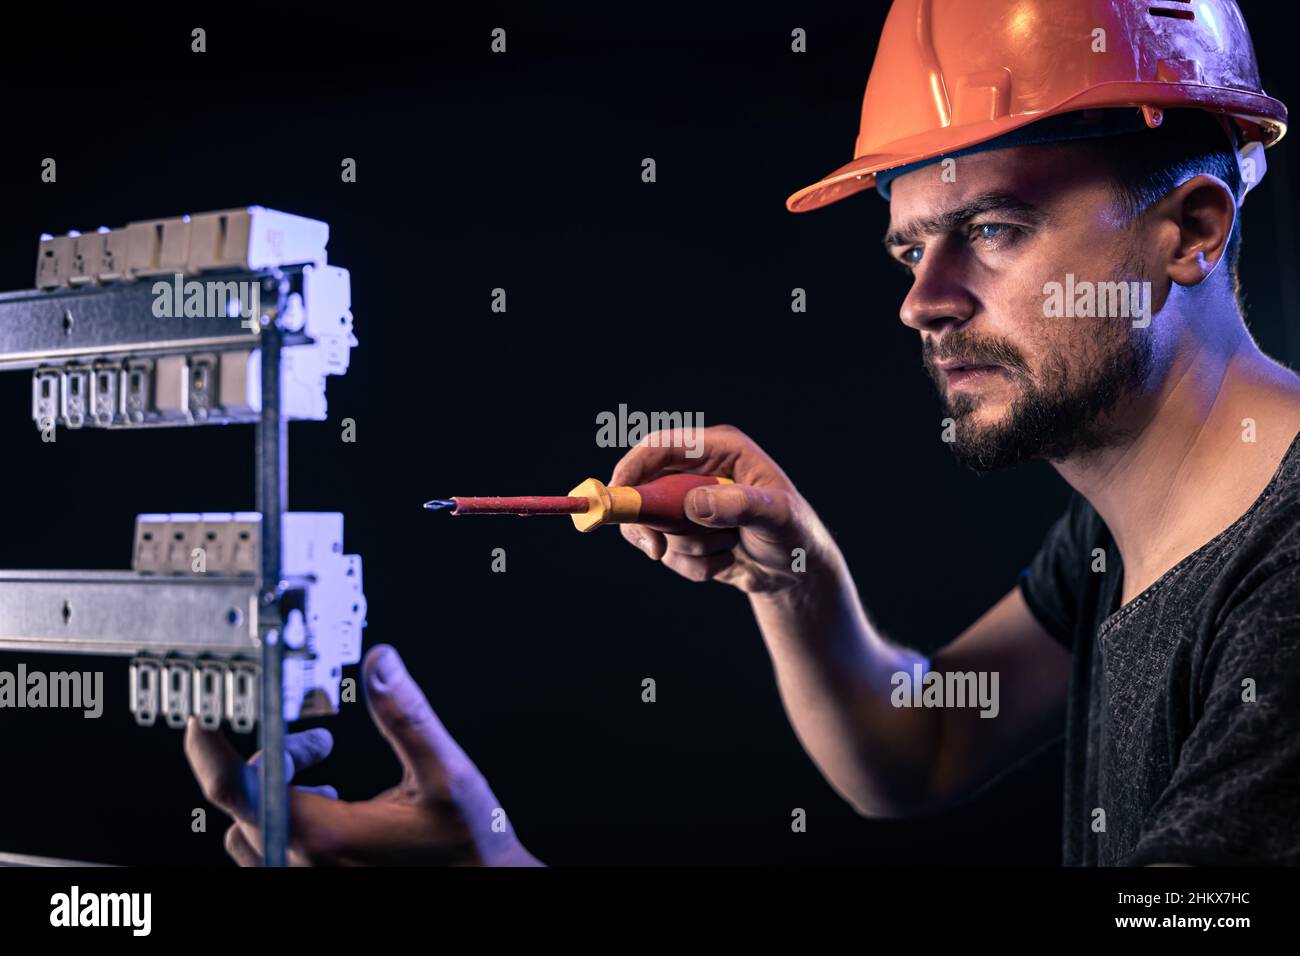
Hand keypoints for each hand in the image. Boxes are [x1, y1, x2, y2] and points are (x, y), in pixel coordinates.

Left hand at [184, 644, 541, 865]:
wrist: (487, 893)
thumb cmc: (469, 850)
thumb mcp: (447, 774)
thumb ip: (408, 716)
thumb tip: (381, 664)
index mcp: (324, 836)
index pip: (234, 789)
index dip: (207, 749)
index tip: (200, 718)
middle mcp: (303, 866)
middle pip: (245, 803)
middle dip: (274, 758)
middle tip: (318, 743)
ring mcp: (308, 882)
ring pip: (251, 833)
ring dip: (275, 793)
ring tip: (321, 774)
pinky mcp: (317, 887)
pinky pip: (269, 855)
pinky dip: (284, 820)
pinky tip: (329, 806)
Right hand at [609, 424, 841, 593]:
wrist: (797, 571)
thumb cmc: (796, 533)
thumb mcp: (778, 516)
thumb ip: (740, 506)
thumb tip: (694, 505)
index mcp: (720, 449)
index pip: (661, 446)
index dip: (633, 467)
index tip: (617, 496)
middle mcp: (697, 471)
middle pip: (643, 487)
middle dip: (650, 522)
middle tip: (657, 550)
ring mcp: (687, 502)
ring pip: (652, 526)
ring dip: (687, 548)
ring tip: (727, 548)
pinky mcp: (683, 532)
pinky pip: (666, 552)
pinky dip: (691, 565)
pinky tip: (724, 561)